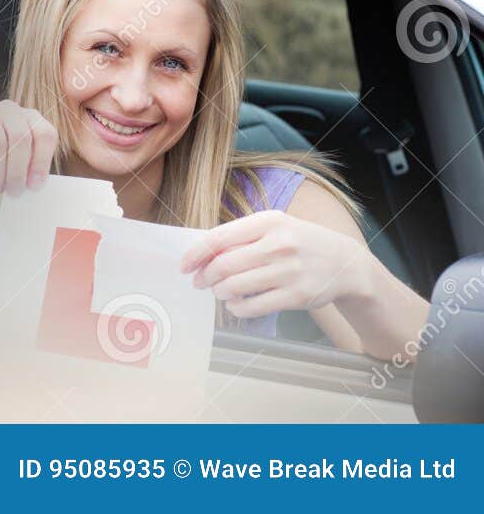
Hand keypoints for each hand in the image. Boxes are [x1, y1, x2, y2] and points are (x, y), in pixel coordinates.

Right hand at [0, 100, 56, 193]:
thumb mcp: (14, 155)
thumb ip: (27, 165)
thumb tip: (34, 185)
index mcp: (29, 117)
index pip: (45, 133)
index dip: (42, 161)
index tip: (35, 186)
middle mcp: (10, 110)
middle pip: (20, 138)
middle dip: (17, 170)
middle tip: (13, 192)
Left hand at [178, 210, 370, 317]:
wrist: (346, 264)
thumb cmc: (300, 243)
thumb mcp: (275, 228)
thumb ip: (241, 237)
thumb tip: (201, 255)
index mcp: (270, 221)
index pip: (219, 238)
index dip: (195, 254)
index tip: (184, 266)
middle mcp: (279, 244)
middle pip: (223, 265)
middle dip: (205, 277)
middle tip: (200, 282)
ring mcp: (289, 271)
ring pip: (234, 287)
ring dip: (219, 292)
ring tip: (220, 291)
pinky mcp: (296, 296)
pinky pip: (252, 307)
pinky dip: (236, 308)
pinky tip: (236, 304)